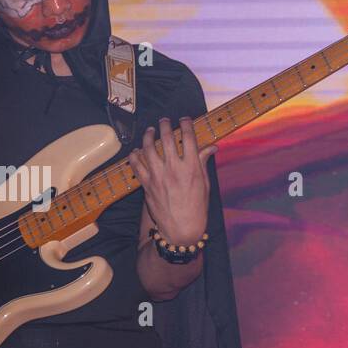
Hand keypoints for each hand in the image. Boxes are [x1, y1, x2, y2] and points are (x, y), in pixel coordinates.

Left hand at [128, 116, 215, 243]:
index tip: (184, 119)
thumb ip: (203, 162)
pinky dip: (134, 155)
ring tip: (149, 130)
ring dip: (148, 136)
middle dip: (165, 125)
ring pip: (148, 148)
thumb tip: (212, 146)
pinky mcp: (147, 185)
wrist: (181, 228)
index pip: (188, 138)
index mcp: (191, 167)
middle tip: (164, 120)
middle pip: (166, 138)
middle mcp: (173, 169)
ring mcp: (158, 176)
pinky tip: (136, 150)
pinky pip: (136, 165)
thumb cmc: (196, 207)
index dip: (186, 124)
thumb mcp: (204, 184)